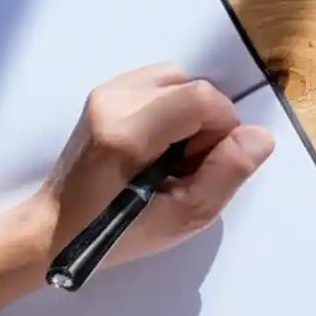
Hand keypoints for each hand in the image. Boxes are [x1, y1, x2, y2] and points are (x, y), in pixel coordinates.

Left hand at [38, 64, 273, 264]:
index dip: (223, 127)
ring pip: (178, 81)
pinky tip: (156, 145)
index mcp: (127, 134)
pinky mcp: (104, 93)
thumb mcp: (182, 218)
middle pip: (193, 86)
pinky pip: (160, 84)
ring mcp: (105, 92)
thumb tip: (260, 136)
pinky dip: (171, 110)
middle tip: (185, 167)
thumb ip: (226, 175)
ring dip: (189, 116)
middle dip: (206, 124)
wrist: (55, 227)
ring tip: (171, 156)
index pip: (201, 97)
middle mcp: (113, 100)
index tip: (208, 163)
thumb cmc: (116, 234)